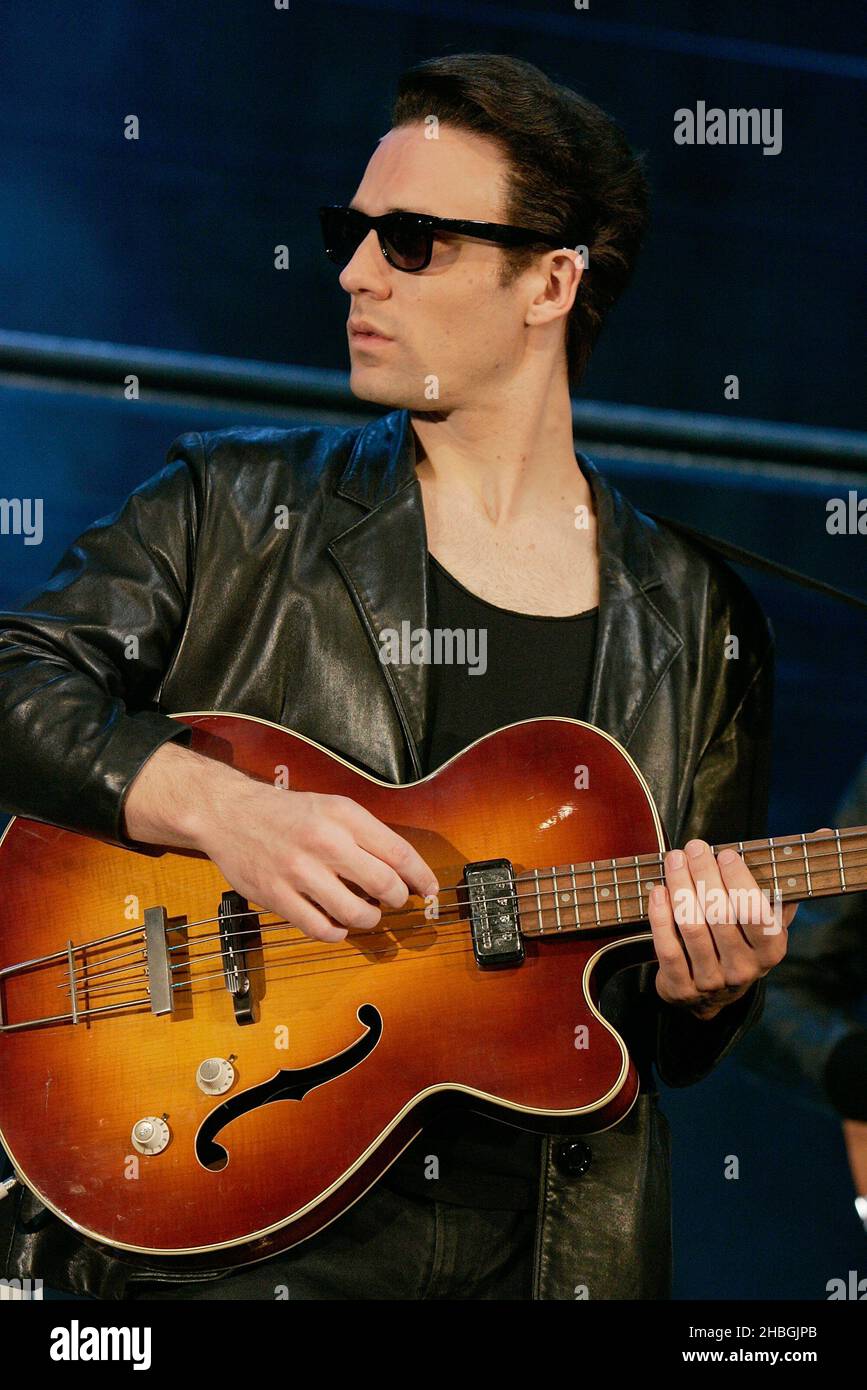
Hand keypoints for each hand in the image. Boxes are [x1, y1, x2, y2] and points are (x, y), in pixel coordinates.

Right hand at [196, 781, 438, 943]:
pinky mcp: (278, 896)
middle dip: (398, 899)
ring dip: (370, 920)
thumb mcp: (333, 807)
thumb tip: (405, 871)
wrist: (230, 813)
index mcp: (344, 815)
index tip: (430, 889)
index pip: (399, 853)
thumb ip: (367, 835)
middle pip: (384, 886)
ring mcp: (299, 871)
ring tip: (366, 914)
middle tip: (395, 901)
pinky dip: (337, 933)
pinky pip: (321, 929)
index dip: (422, 877)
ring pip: (356, 913)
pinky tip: (337, 925)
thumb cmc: (287, 813)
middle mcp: (324, 841)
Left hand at [648, 836, 806, 1020]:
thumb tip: (824, 831)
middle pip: (721, 915)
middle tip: (694, 847)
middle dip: (705, 875)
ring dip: (680, 888)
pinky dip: (661, 917)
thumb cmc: (742, 937)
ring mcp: (712, 981)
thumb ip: (786, 879)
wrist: (713, 991)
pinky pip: (669, 949)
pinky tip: (658, 891)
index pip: (756, 912)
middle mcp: (745, 969)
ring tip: (674, 860)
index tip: (727, 852)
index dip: (740, 881)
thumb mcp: (769, 915)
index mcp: (771, 949)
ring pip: (693, 929)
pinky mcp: (682, 988)